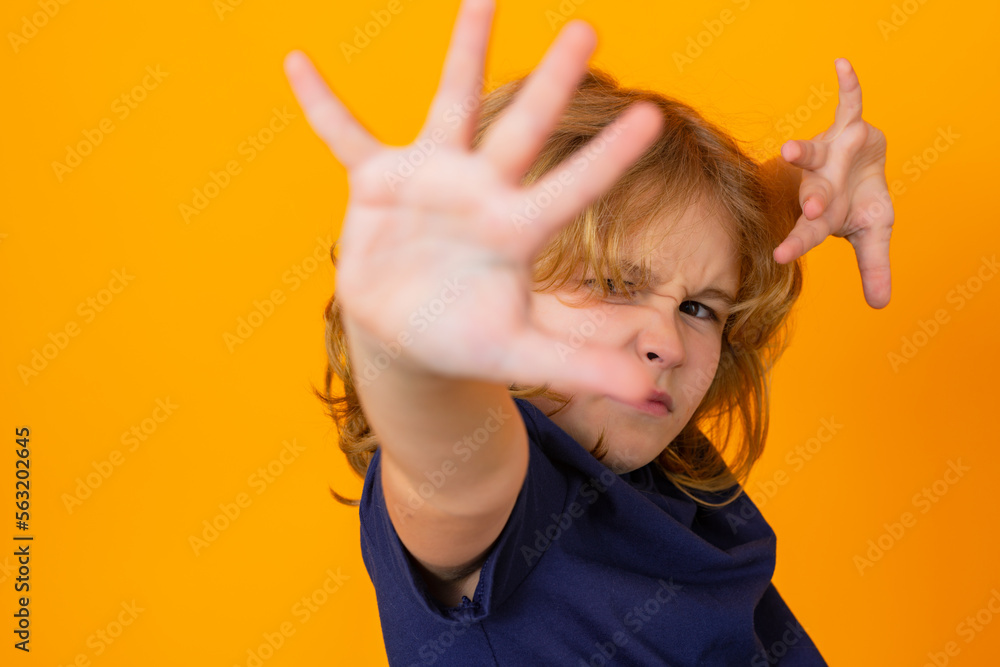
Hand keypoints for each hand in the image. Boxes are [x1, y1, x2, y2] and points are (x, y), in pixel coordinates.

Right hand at [282, 0, 663, 402]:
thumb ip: (582, 365)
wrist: (409, 333)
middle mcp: (482, 190)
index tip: (651, 117)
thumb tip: (652, 395)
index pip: (571, 189)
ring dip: (466, 51)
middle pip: (523, 128)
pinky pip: (345, 136)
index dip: (608, 158)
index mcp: (518, 230)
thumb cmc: (469, 338)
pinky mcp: (378, 182)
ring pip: (452, 103)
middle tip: (589, 27)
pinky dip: (323, 105)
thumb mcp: (522, 355)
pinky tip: (298, 64)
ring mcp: (431, 179)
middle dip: (553, 82)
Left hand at [773, 58, 893, 308]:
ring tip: (789, 151)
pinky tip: (842, 64)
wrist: (861, 164)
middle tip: (811, 210)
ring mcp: (829, 154)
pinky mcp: (845, 126)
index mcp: (823, 214)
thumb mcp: (872, 233)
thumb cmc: (859, 200)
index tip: (780, 256)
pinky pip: (849, 102)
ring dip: (803, 153)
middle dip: (812, 203)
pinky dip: (848, 84)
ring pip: (813, 154)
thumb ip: (873, 266)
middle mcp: (819, 184)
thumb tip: (882, 305)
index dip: (795, 243)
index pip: (807, 233)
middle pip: (812, 196)